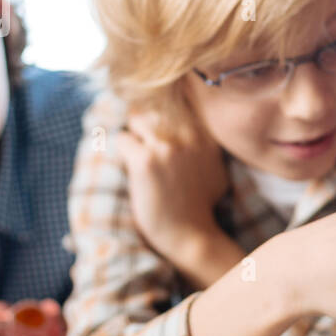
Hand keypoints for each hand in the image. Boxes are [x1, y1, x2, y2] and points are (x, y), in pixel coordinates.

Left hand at [117, 105, 228, 258]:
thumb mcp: (214, 167)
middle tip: (143, 141)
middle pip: (155, 105)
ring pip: (136, 117)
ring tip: (136, 154)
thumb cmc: (200, 205)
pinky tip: (131, 168)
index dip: (162, 110)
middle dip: (145, 121)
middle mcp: (189, 135)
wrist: (191, 235)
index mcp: (206, 135)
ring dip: (133, 134)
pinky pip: (122, 139)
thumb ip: (202, 144)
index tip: (156, 123)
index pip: (179, 100)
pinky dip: (122, 152)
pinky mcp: (145, 160)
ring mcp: (166, 146)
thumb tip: (186, 125)